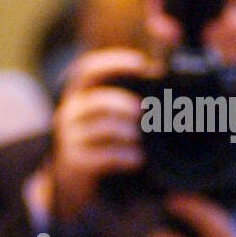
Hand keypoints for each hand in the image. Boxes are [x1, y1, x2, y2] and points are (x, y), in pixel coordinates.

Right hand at [29, 49, 155, 222]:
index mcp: (79, 94)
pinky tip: (138, 158)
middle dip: (122, 103)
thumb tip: (165, 56)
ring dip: (127, 131)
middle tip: (144, 110)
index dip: (113, 63)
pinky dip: (125, 156)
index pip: (88, 69)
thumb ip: (128, 90)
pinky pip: (103, 156)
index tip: (141, 64)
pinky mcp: (76, 163)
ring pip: (102, 129)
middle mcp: (70, 112)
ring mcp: (70, 139)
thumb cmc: (99, 140)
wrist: (71, 180)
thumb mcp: (106, 113)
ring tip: (142, 137)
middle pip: (96, 102)